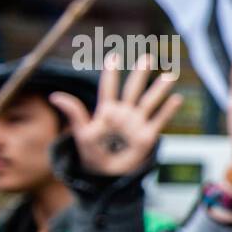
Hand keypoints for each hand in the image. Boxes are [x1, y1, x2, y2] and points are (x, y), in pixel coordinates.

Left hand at [50, 51, 182, 175]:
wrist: (107, 174)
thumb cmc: (92, 153)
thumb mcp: (82, 133)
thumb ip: (75, 113)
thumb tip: (54, 96)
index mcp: (106, 111)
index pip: (108, 88)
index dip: (111, 73)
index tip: (114, 56)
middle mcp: (124, 113)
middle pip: (132, 90)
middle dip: (140, 74)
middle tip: (146, 57)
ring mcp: (137, 123)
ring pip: (149, 102)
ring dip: (159, 89)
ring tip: (170, 75)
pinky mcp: (147, 136)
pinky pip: (159, 120)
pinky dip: (168, 110)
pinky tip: (177, 99)